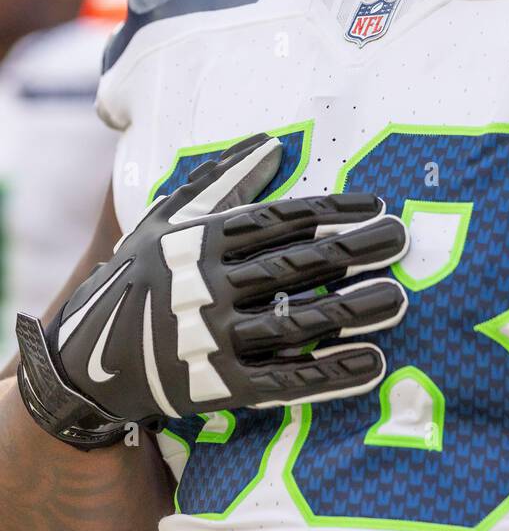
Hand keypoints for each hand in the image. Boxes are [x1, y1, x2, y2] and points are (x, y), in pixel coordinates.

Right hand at [16, 134, 407, 447]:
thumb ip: (222, 179)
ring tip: (398, 298)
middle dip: (352, 250)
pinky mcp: (218, 387)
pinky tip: (372, 362)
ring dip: (351, 310)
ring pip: (296, 322)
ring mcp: (212, 340)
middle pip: (294, 265)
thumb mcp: (167, 217)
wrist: (87, 360)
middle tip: (400, 238)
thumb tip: (273, 143)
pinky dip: (330, 374)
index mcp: (198, 241)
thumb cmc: (139, 273)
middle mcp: (205, 287)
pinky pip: (285, 380)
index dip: (331, 210)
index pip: (278, 220)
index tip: (377, 203)